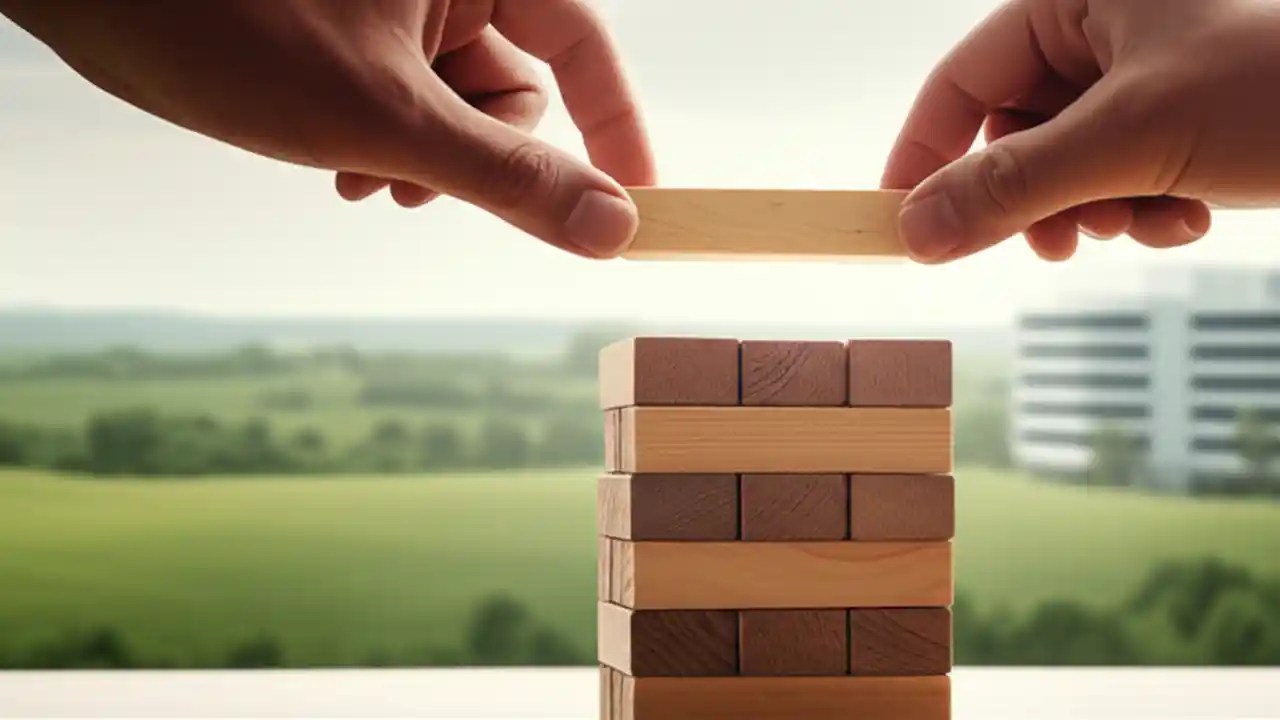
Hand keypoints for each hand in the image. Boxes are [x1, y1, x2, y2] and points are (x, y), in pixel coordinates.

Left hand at [0, 0, 653, 257]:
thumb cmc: (230, 24)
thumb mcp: (389, 119)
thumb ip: (508, 178)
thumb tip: (611, 229)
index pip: (584, 42)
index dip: (616, 126)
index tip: (639, 201)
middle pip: (519, 86)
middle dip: (477, 156)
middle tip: (425, 192)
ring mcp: (399, 4)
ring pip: (459, 106)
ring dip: (427, 163)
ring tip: (365, 180)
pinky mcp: (358, 29)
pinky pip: (411, 100)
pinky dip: (390, 146)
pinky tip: (345, 167)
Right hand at [882, 0, 1279, 262]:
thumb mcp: (1131, 137)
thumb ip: (1012, 185)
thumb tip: (915, 231)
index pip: (962, 80)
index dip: (925, 155)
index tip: (900, 222)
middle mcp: (1103, 30)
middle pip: (1010, 131)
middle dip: (1036, 196)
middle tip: (1051, 242)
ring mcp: (1142, 77)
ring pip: (1062, 165)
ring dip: (1094, 210)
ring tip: (1143, 219)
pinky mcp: (1177, 119)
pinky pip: (1115, 176)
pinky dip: (1140, 209)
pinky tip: (1186, 215)